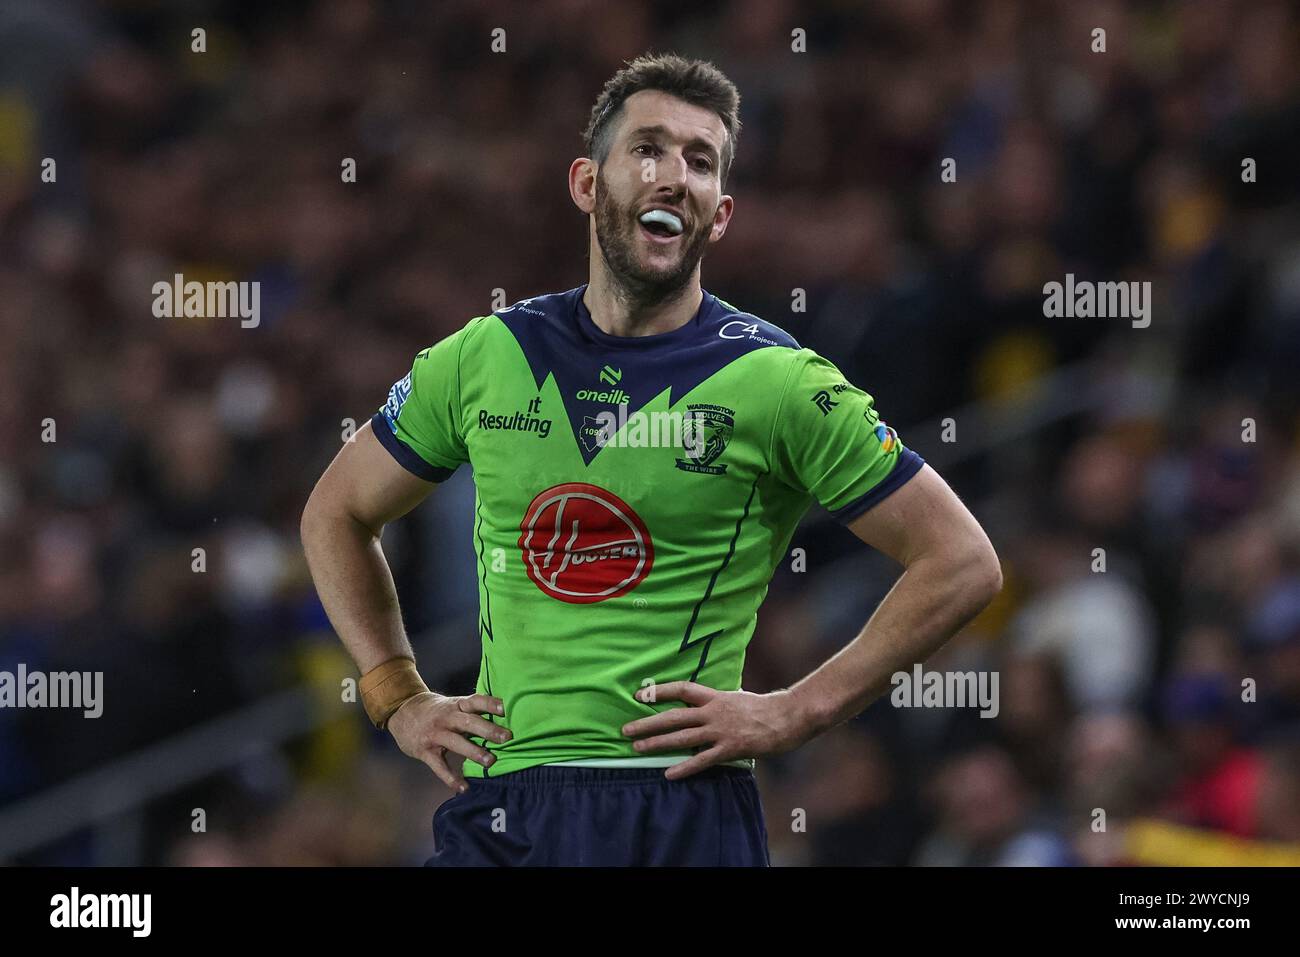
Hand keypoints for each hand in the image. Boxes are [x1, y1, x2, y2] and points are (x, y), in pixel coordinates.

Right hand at [387, 692, 510, 792]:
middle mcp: (446, 718)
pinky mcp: (425, 751)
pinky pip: (439, 766)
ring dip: (474, 752)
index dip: (489, 704)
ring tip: (490, 761)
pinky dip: (451, 778)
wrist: (401, 711)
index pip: (474, 701)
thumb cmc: (435, 709)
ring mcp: (435, 734)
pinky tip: (463, 788)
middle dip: (488, 730)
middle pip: (468, 722)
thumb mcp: (452, 704)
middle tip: (506, 738)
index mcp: (455, 705)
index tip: (504, 709)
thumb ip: (471, 711)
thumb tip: (501, 718)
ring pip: (456, 742)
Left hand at [621, 681, 815, 780]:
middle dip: (647, 723)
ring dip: (657, 744)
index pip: (682, 690)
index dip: (659, 692)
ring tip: (637, 749)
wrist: (789, 717)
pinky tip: (669, 774)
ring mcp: (721, 731)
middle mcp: (714, 712)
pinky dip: (685, 767)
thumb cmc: (765, 708)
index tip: (639, 695)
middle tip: (625, 730)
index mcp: (716, 697)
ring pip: (682, 738)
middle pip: (674, 716)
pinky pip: (702, 760)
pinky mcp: (730, 749)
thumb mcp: (738, 698)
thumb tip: (705, 704)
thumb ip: (719, 702)